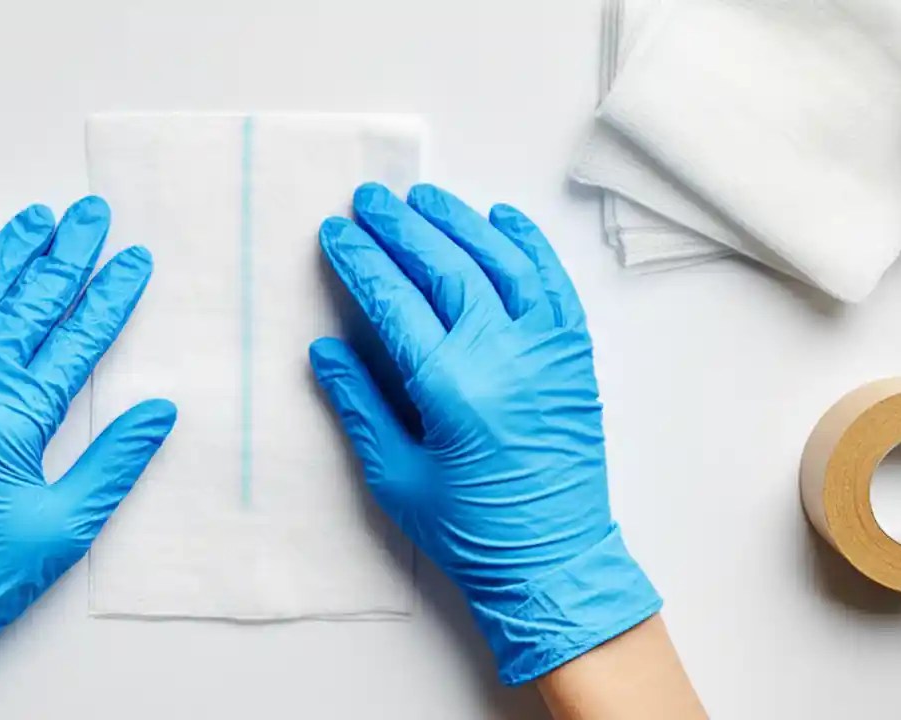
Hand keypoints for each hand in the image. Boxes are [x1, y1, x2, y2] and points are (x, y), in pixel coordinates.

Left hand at [0, 199, 175, 718]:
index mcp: (15, 414)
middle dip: (66, 255)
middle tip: (92, 213)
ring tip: (38, 216)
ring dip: (9, 256)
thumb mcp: (67, 525)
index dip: (111, 296)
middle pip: (28, 304)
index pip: (77, 338)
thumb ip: (115, 461)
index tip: (135, 259)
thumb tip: (160, 410)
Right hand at [310, 183, 659, 684]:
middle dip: (401, 227)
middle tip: (369, 199)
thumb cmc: (469, 530)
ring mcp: (546, 349)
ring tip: (423, 197)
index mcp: (449, 384)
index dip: (360, 261)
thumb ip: (360, 406)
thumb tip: (325, 349)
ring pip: (500, 261)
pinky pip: (553, 282)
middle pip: (445, 266)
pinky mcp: (574, 356)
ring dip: (458, 222)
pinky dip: (528, 244)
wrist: (554, 562)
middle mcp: (501, 353)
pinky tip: (501, 220)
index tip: (335, 233)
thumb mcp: (395, 477)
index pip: (394, 300)